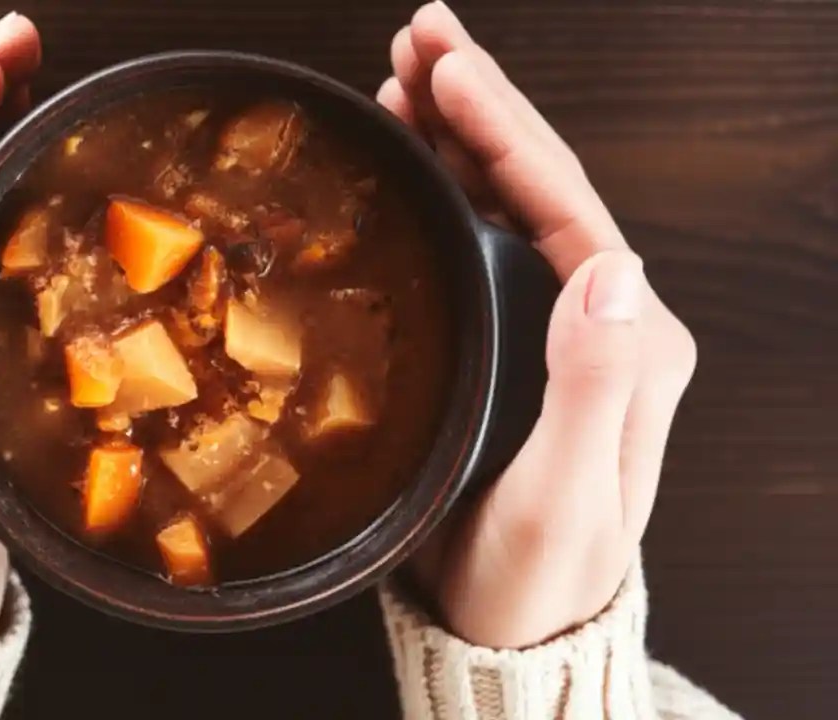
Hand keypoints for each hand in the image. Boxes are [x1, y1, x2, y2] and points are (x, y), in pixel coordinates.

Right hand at [377, 2, 696, 648]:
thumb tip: (608, 265)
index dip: (505, 128)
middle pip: (541, 183)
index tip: (448, 67)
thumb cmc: (531, 578)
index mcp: (629, 343)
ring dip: (460, 131)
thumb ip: (594, 386)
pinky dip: (445, 187)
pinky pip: (483, 243)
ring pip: (509, 202)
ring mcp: (558, 330)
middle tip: (420, 35)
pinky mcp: (515, 345)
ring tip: (407, 76)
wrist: (511, 628)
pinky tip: (411, 158)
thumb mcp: (566, 497)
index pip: (567, 205)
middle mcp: (601, 322)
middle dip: (480, 102)